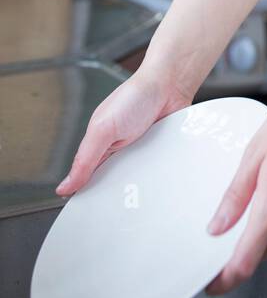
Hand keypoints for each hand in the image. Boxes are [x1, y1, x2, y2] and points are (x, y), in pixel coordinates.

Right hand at [55, 65, 194, 194]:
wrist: (170, 85)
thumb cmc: (136, 96)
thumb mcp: (103, 128)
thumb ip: (84, 158)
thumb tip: (65, 185)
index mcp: (98, 144)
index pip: (88, 178)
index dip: (87, 194)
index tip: (88, 212)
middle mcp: (118, 150)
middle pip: (113, 183)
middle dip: (116, 191)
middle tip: (118, 200)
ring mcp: (139, 152)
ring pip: (134, 180)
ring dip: (138, 184)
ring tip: (139, 188)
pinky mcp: (159, 153)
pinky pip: (155, 172)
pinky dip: (157, 175)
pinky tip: (159, 179)